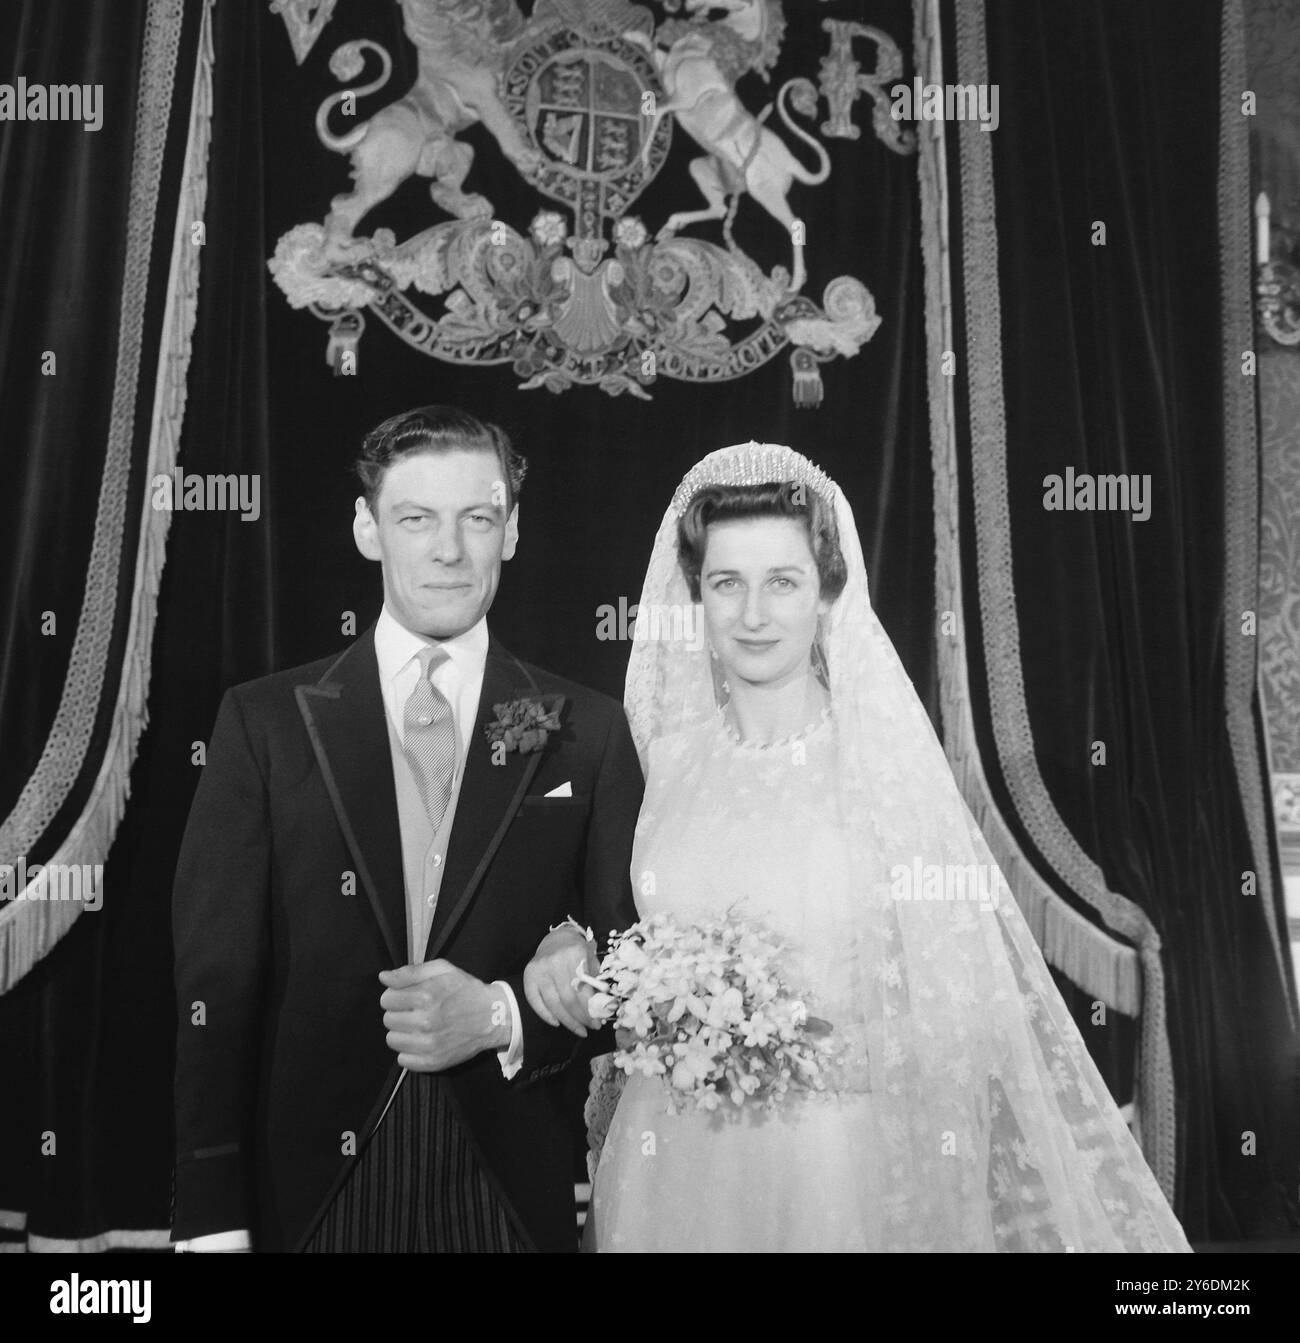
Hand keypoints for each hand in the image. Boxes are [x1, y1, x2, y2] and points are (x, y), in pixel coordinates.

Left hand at [378, 960, 509, 1071]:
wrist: (493, 1016)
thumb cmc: (465, 989)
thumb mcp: (442, 969)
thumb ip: (411, 972)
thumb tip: (383, 978)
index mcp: (425, 996)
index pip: (387, 999)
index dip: (395, 996)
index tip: (406, 997)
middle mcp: (425, 1022)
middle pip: (388, 1020)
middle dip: (398, 1013)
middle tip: (414, 1012)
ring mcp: (429, 1045)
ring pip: (393, 1040)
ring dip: (402, 1033)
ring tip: (417, 1027)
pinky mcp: (433, 1062)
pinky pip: (403, 1060)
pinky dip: (409, 1052)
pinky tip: (421, 1042)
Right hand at [523, 926, 596, 1037]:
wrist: (557, 938)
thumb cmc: (577, 951)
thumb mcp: (591, 960)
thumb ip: (595, 981)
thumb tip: (601, 1008)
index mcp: (574, 955)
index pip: (582, 991)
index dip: (590, 1011)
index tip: (597, 1023)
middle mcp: (554, 962)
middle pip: (567, 1000)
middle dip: (579, 1019)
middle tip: (588, 1029)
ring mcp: (539, 969)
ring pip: (552, 1003)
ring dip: (566, 1021)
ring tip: (578, 1030)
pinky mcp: (528, 975)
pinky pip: (534, 1001)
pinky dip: (545, 1015)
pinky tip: (557, 1023)